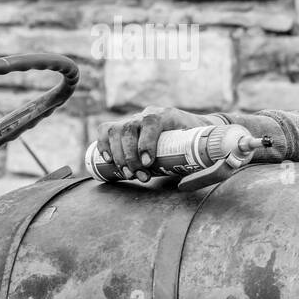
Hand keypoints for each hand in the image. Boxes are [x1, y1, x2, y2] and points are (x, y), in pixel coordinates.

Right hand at [94, 106, 215, 181]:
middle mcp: (146, 114)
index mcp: (166, 115)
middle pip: (129, 129)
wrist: (189, 126)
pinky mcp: (122, 126)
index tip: (148, 163)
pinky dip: (103, 145)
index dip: (146, 143)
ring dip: (118, 155)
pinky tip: (108, 161)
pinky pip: (106, 130)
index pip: (151, 123)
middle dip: (131, 156)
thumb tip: (188, 183)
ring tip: (128, 174)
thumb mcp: (196, 144)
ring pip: (115, 131)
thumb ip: (194, 157)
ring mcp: (133, 119)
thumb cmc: (192, 139)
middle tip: (139, 176)